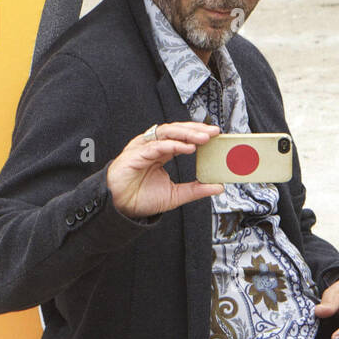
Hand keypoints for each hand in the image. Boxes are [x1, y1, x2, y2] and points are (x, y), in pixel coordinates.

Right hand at [106, 122, 223, 217]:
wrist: (121, 209)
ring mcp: (143, 148)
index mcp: (162, 152)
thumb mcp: (176, 195)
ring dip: (186, 133)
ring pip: (166, 132)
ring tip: (203, 138)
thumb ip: (196, 190)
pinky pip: (155, 146)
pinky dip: (172, 145)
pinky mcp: (134, 155)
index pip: (182, 137)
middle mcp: (153, 146)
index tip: (216, 136)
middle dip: (196, 130)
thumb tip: (218, 186)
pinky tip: (186, 147)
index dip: (198, 134)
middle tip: (214, 132)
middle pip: (176, 130)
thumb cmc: (141, 198)